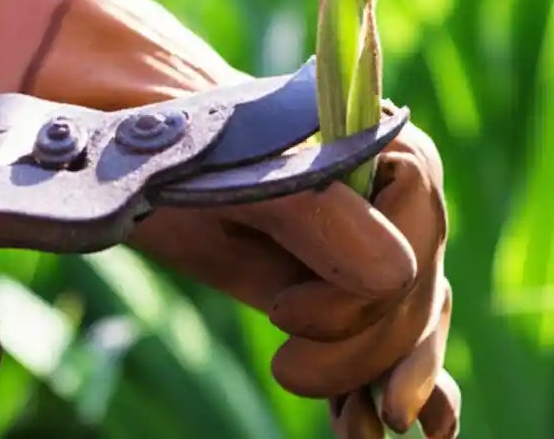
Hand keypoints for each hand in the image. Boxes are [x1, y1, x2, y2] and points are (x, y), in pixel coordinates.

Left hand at [128, 121, 458, 437]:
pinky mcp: (348, 289)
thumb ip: (310, 213)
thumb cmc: (176, 155)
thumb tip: (399, 276)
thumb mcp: (229, 180)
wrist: (135, 169)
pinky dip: (408, 385)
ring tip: (363, 428)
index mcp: (377, 143)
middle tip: (287, 372)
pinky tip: (408, 425)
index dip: (362, 292)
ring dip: (390, 377)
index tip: (283, 314)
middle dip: (365, 347)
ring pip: (415, 321)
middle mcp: (392, 193)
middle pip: (417, 287)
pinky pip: (397, 338)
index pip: (416, 230)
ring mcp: (376, 244)